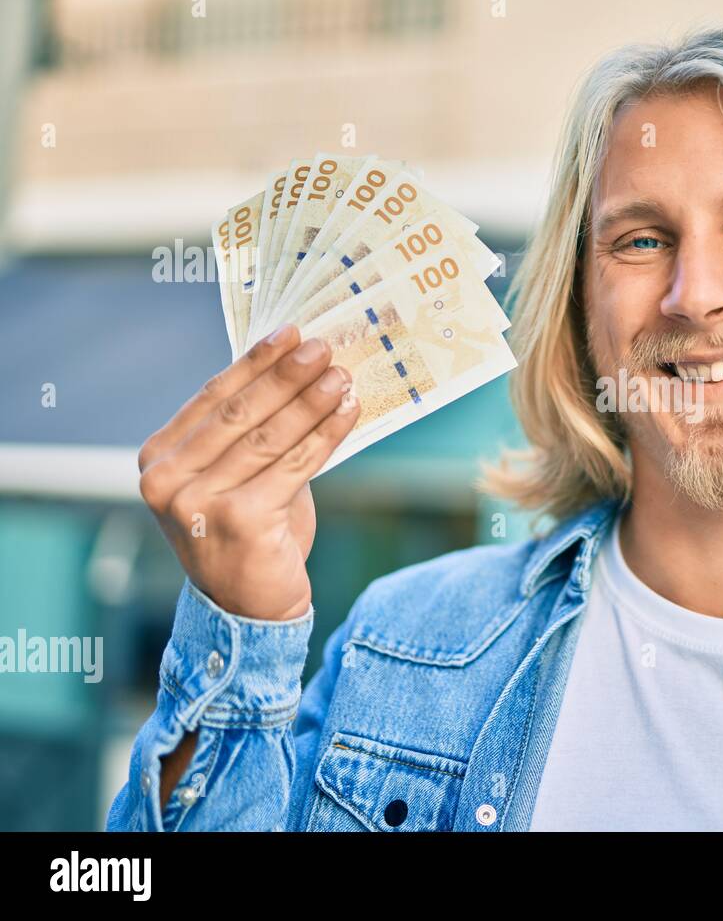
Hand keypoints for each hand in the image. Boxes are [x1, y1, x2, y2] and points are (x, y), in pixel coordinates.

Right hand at [137, 324, 359, 620]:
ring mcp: (197, 502)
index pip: (213, 396)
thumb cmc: (249, 532)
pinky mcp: (238, 521)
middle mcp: (166, 480)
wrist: (249, 608)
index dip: (255, 361)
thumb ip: (250, 431)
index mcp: (158, 459)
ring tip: (342, 376)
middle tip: (324, 347)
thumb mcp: (237, 475)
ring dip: (312, 401)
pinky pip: (294, 465)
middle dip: (287, 375)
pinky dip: (325, 434)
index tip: (291, 331)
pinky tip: (348, 412)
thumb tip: (297, 368)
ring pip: (270, 436)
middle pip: (240, 412)